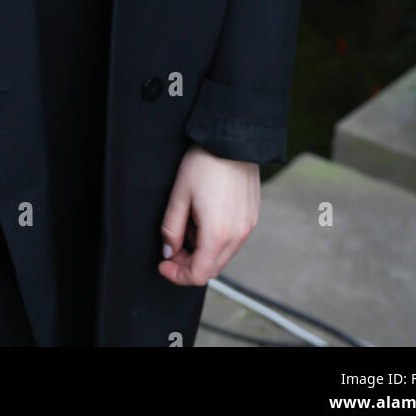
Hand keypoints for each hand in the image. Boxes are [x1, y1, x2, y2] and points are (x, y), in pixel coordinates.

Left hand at [158, 144, 259, 286]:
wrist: (232, 140)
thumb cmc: (205, 164)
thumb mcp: (179, 195)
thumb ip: (171, 229)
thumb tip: (169, 251)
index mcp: (217, 235)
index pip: (198, 275)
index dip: (177, 275)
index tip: (164, 264)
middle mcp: (238, 236)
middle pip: (212, 268)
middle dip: (188, 264)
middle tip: (172, 247)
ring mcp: (248, 227)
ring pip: (223, 255)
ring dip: (202, 250)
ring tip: (189, 221)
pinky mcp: (252, 217)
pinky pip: (233, 239)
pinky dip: (216, 238)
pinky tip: (205, 215)